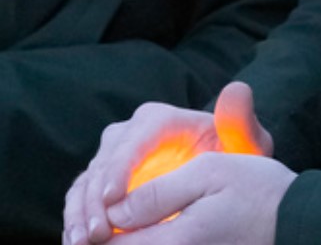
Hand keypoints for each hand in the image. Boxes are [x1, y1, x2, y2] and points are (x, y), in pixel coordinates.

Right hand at [63, 82, 273, 243]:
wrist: (219, 183)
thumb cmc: (233, 163)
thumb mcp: (246, 146)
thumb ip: (241, 124)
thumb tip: (236, 91)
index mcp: (162, 120)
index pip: (137, 135)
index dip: (121, 165)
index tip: (113, 198)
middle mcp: (131, 134)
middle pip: (105, 159)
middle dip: (97, 197)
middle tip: (98, 233)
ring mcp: (113, 159)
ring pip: (86, 181)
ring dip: (80, 212)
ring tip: (83, 242)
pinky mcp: (102, 183)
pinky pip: (80, 199)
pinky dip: (75, 219)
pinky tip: (76, 243)